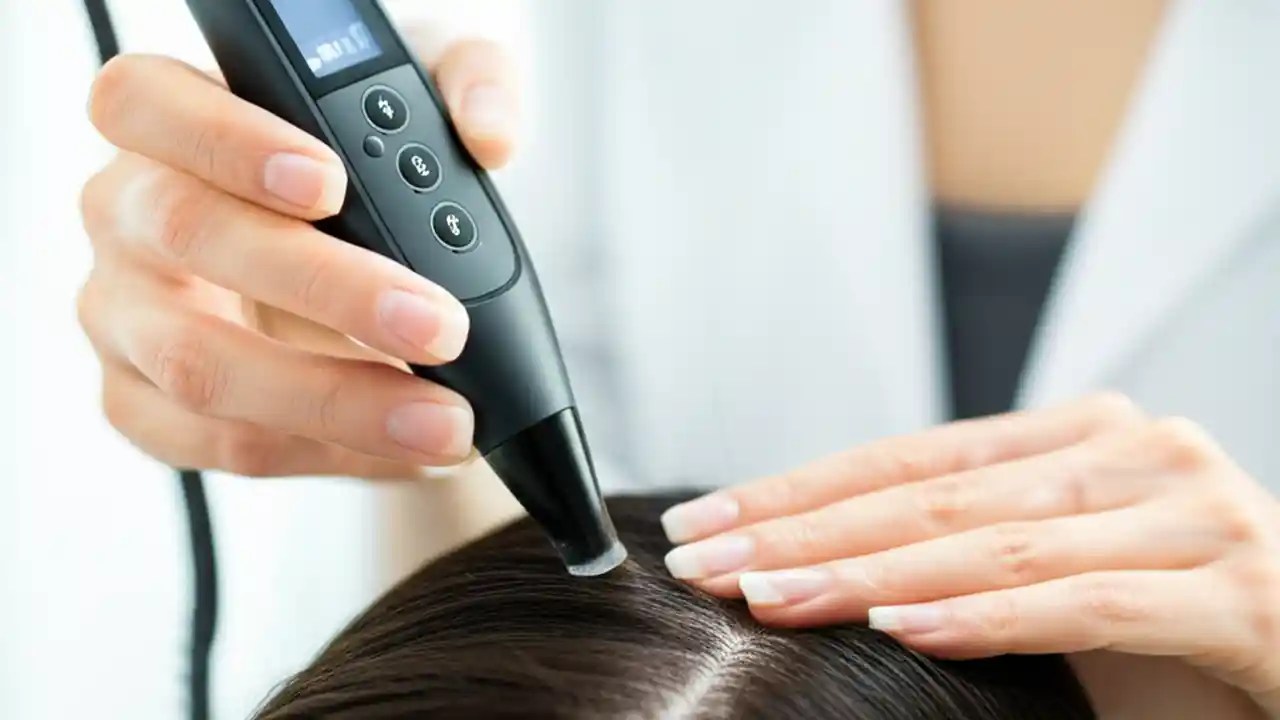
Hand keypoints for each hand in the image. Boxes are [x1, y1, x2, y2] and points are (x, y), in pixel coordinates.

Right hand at [78, 32, 520, 478]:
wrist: (366, 274)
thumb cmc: (373, 168)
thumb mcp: (429, 94)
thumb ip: (470, 82)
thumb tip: (492, 136)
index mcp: (168, 120)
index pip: (149, 105)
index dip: (229, 142)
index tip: (333, 183)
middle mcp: (126, 215)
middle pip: (189, 239)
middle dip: (327, 288)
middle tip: (438, 325)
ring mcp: (126, 318)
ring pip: (203, 366)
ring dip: (338, 401)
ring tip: (445, 421)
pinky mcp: (146, 405)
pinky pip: (226, 444)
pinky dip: (326, 452)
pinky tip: (402, 449)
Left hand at [660, 395, 1279, 714]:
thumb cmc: (1174, 629)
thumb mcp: (1053, 575)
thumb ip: (962, 558)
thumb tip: (815, 574)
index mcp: (1078, 436)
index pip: (908, 460)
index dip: (797, 490)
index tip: (705, 523)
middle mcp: (1133, 450)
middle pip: (933, 496)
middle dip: (804, 532)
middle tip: (706, 563)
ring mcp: (1189, 511)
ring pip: (995, 542)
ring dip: (868, 574)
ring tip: (772, 600)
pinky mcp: (1238, 592)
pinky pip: (1088, 603)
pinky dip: (990, 619)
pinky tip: (906, 632)